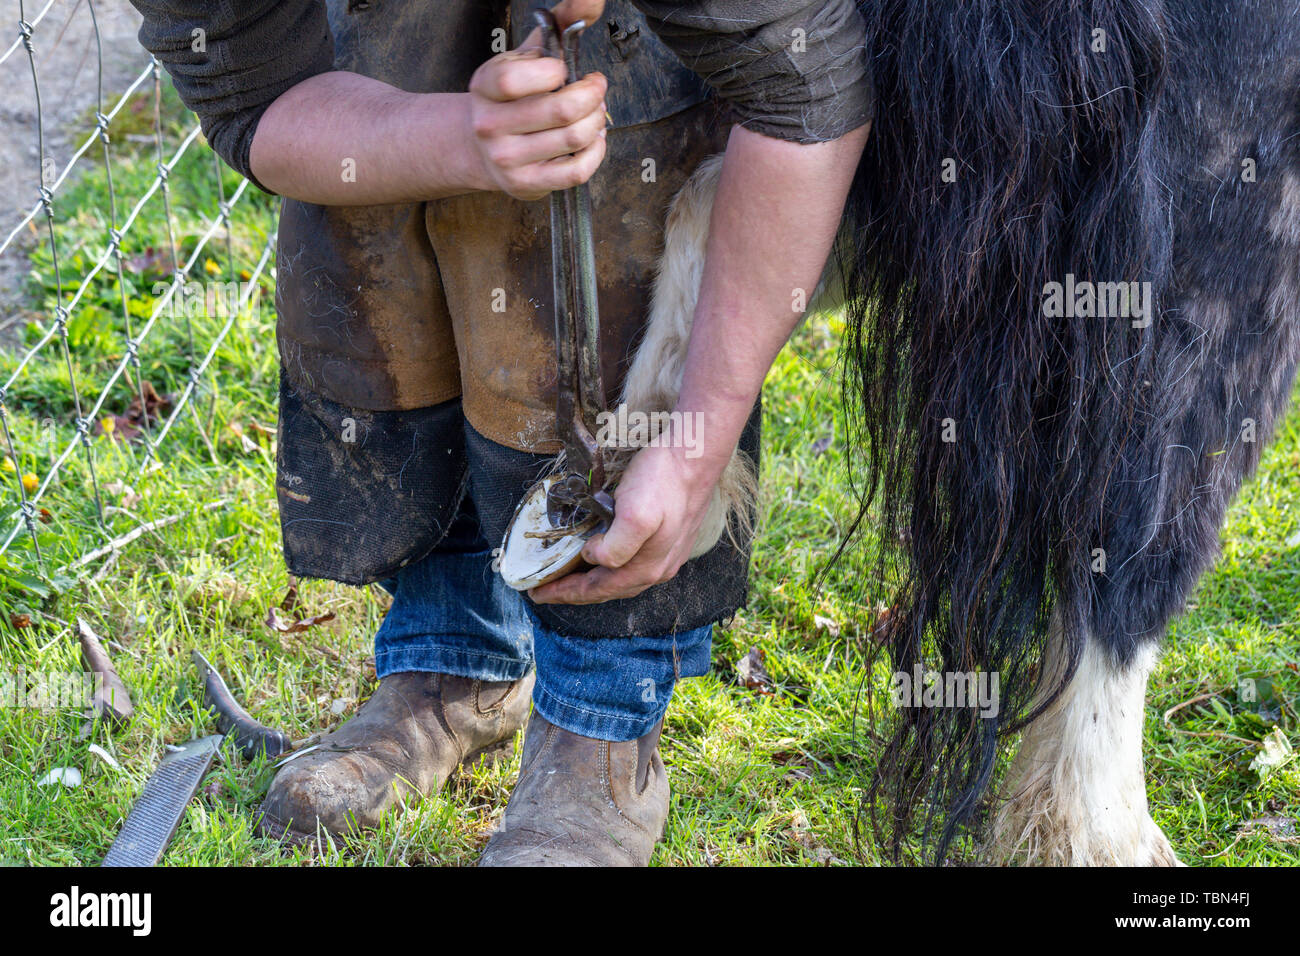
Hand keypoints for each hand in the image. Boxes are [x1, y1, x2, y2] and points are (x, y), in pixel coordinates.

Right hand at [467, 12, 608, 200]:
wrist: (482, 148)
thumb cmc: (513, 97)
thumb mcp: (525, 56)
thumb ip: (558, 24)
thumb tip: (590, 1)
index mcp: (484, 88)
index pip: (514, 79)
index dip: (552, 71)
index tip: (562, 70)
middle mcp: (489, 125)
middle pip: (560, 110)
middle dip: (592, 94)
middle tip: (596, 88)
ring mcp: (506, 159)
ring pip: (573, 138)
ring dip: (597, 120)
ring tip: (595, 112)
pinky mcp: (526, 185)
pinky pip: (576, 171)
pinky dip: (596, 151)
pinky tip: (594, 138)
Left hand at [529, 443, 722, 604]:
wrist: (696, 453)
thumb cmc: (664, 480)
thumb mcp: (635, 515)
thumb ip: (615, 547)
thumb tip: (593, 557)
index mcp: (646, 568)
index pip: (596, 590)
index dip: (564, 593)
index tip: (536, 592)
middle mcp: (658, 568)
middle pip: (607, 589)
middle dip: (574, 591)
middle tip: (544, 588)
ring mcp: (666, 555)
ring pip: (620, 578)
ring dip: (591, 580)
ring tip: (567, 576)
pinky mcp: (669, 538)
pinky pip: (631, 563)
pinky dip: (608, 567)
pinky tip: (600, 556)